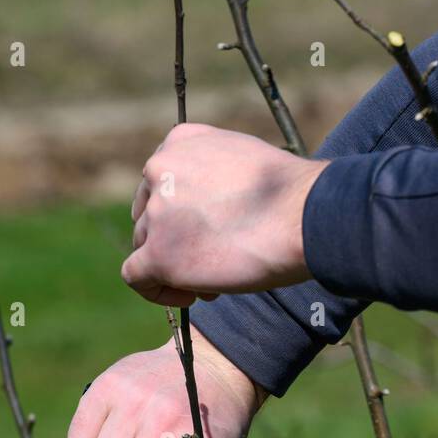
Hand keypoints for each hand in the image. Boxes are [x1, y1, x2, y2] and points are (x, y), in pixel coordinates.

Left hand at [123, 123, 326, 305]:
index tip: (206, 231)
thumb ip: (213, 177)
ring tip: (215, 282)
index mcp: (179, 141)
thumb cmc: (289, 196)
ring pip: (146, 246)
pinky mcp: (159, 253)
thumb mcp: (243, 163)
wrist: (302, 217)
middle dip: (177, 241)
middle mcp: (159, 170)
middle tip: (213, 263)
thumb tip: (206, 212)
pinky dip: (157, 290)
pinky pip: (136, 276)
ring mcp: (157, 212)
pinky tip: (189, 295)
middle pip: (150, 215)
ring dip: (175, 267)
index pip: (160, 182)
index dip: (180, 213)